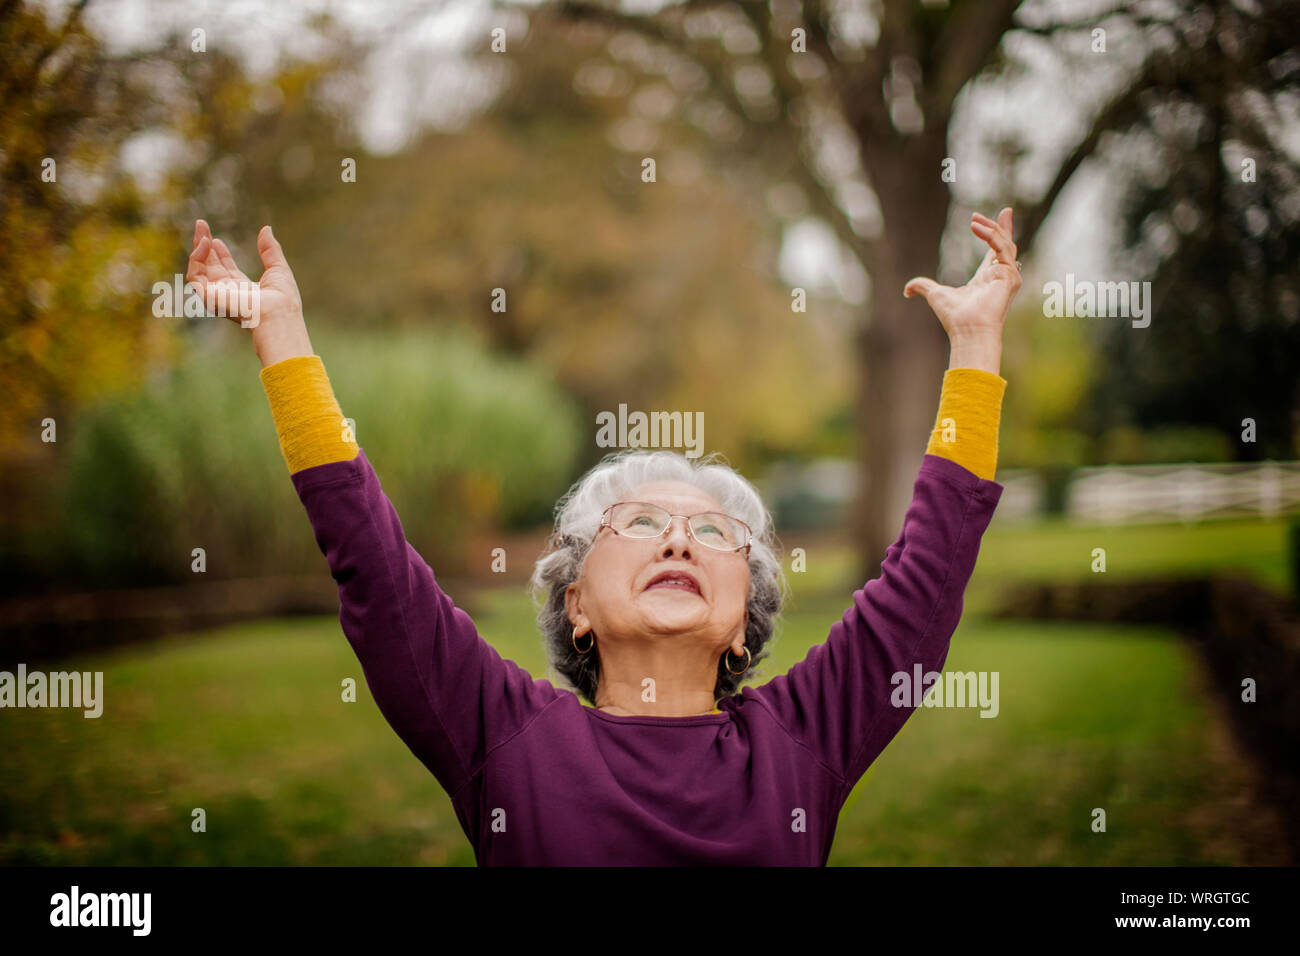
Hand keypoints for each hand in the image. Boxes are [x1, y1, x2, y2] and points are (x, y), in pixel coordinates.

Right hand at [186, 220, 312, 365]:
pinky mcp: (209, 297)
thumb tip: (266, 229)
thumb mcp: (278, 268)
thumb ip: (270, 250)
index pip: (225, 270)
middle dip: (203, 245)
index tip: (216, 239)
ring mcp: (217, 296)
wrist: (278, 312)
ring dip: (197, 248)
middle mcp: (227, 294)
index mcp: (243, 290)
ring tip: (201, 229)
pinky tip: (204, 243)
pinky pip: (194, 276)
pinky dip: (196, 258)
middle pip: (209, 267)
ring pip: (198, 269)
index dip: (219, 254)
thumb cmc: (283, 298)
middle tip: (201, 224)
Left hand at [903, 207, 1022, 341]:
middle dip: (1003, 226)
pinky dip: (992, 237)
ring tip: (974, 220)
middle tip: (995, 211)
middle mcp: (1000, 275)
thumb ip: (922, 287)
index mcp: (986, 277)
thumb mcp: (936, 295)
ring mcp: (1008, 275)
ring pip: (1005, 244)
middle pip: (1006, 244)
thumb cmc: (954, 317)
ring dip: (992, 229)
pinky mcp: (1010, 276)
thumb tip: (906, 290)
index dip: (997, 232)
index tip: (1003, 214)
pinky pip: (1003, 249)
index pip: (995, 250)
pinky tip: (977, 229)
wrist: (967, 330)